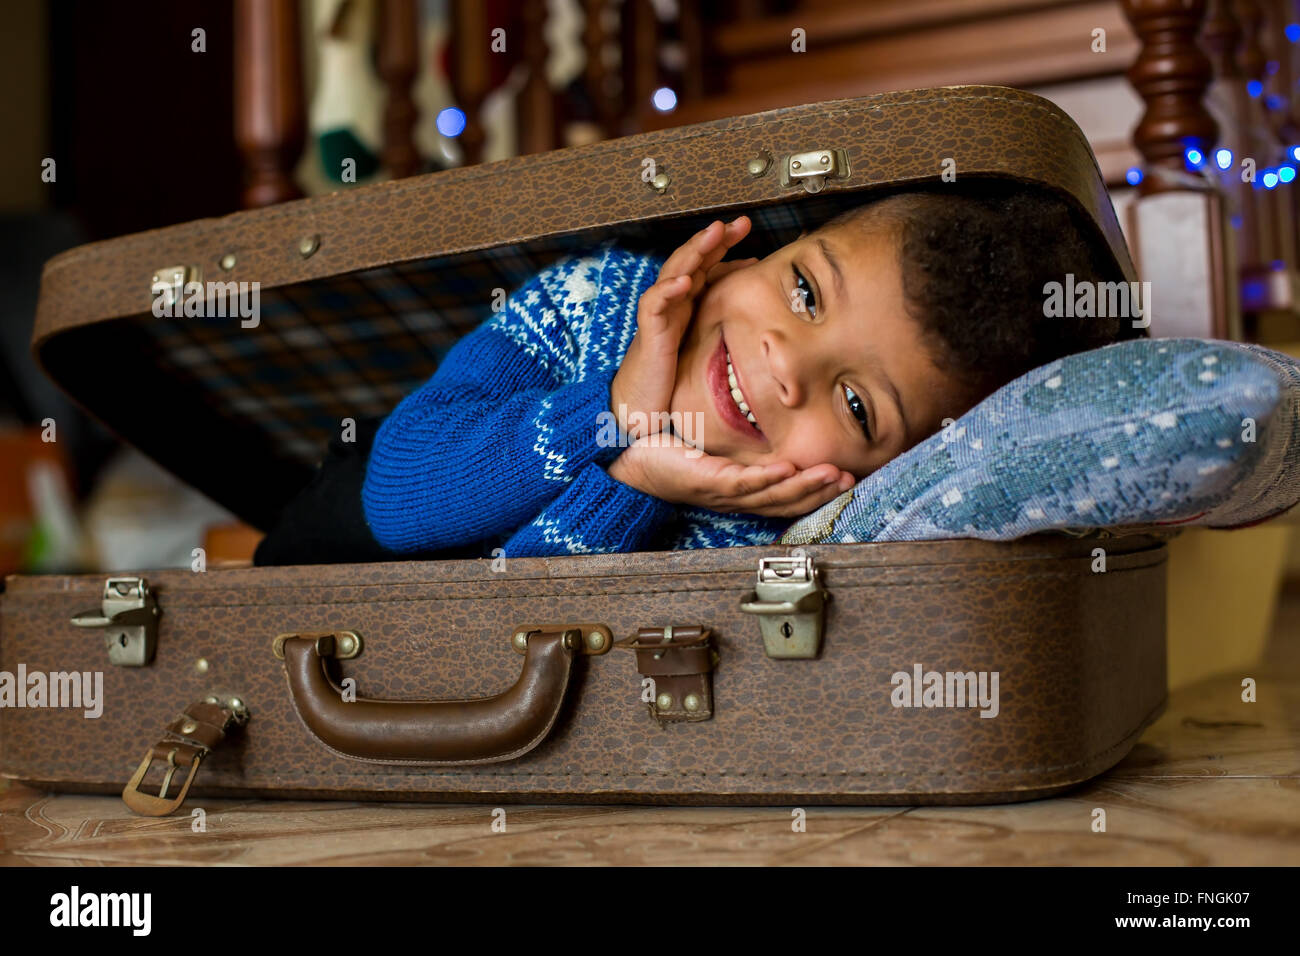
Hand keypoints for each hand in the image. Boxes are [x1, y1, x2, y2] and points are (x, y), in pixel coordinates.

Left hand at [608, 436, 855, 517]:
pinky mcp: (705, 481)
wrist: (628, 456)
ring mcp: (721, 493)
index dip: (817, 491)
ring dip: (805, 487)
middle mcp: (734, 498)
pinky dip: (766, 478)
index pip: (785, 496)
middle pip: (786, 502)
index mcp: (739, 490)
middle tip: (851, 482)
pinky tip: (786, 471)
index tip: (846, 480)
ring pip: (771, 495)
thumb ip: (740, 443)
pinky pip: (741, 482)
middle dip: (821, 493)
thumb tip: (766, 424)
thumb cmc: (669, 451)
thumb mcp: (713, 447)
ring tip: (832, 476)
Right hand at [609, 217, 756, 440]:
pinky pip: (654, 306)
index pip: (706, 266)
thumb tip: (755, 291)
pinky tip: (684, 282)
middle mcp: (673, 305)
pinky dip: (668, 291)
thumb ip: (725, 317)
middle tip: (737, 222)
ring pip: (673, 273)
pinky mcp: (648, 335)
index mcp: (688, 305)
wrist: (639, 410)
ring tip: (712, 235)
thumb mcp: (707, 344)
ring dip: (693, 252)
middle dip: (713, 239)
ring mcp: (659, 317)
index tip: (747, 230)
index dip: (724, 246)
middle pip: (691, 260)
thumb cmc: (672, 379)